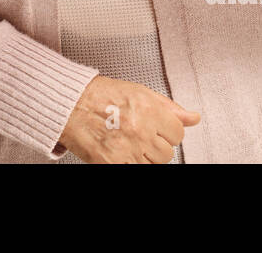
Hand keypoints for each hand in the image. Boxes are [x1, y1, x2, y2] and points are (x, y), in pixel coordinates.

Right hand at [59, 75, 199, 163]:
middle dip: (155, 145)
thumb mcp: (138, 92)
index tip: (156, 128)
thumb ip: (169, 107)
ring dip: (144, 157)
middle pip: (167, 153)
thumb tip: (192, 117)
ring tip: (128, 141)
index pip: (178, 133)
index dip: (167, 131)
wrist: (69, 105)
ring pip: (153, 165)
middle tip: (138, 134)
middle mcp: (140, 131)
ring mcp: (127, 150)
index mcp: (148, 110)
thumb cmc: (99, 95)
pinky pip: (135, 169)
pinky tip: (121, 152)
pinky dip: (130, 163)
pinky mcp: (113, 164)